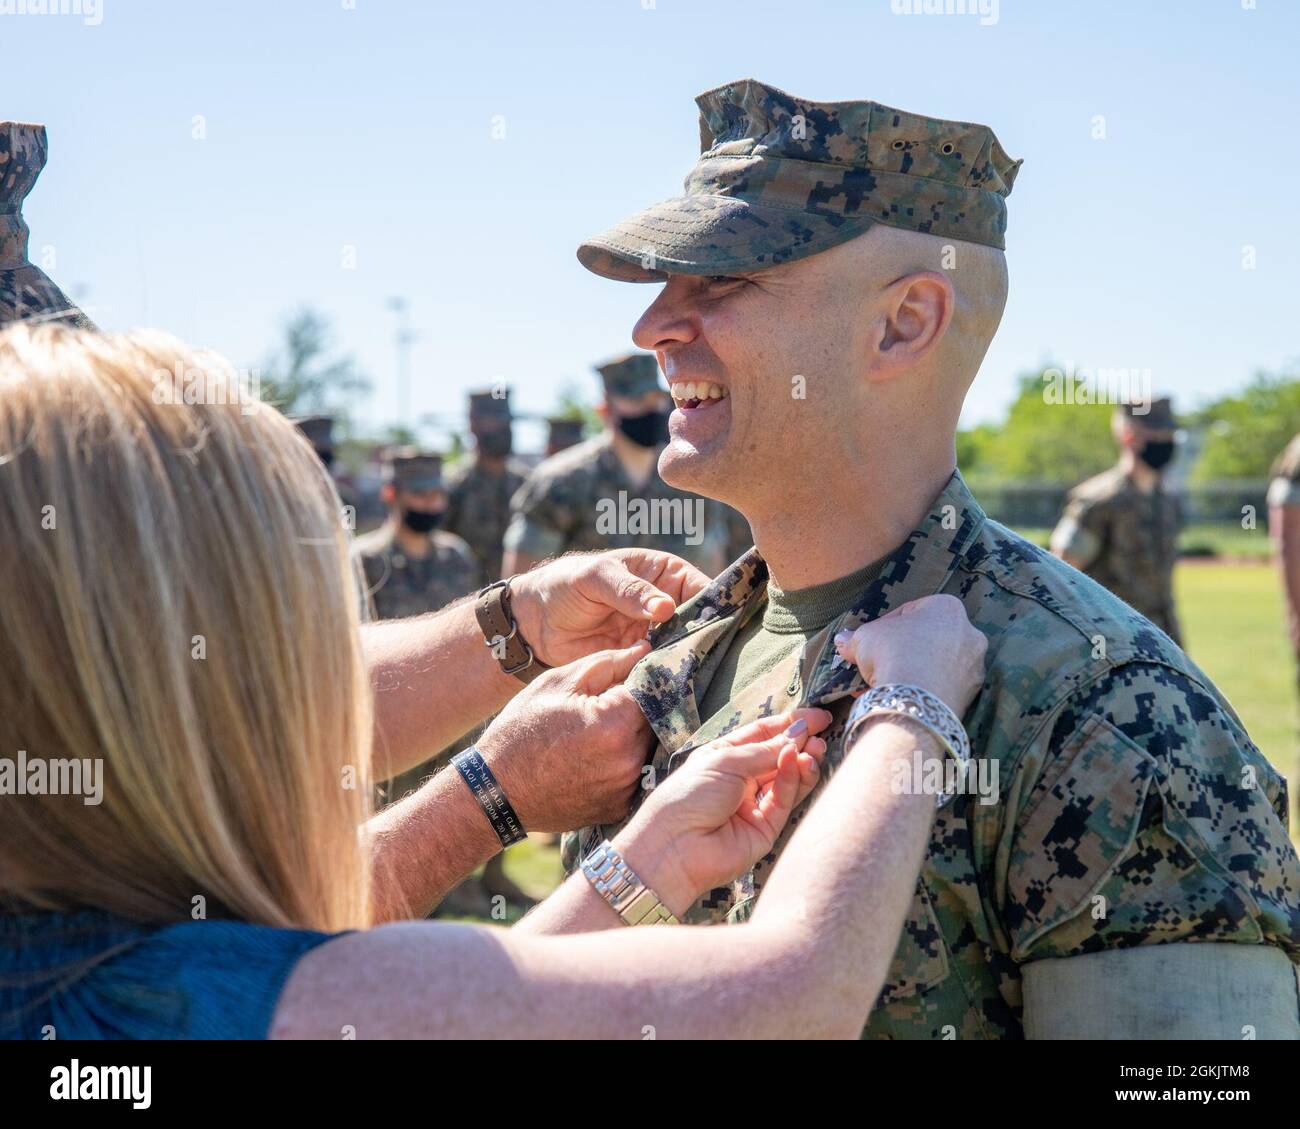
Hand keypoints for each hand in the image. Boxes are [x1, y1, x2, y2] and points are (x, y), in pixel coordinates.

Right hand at [476, 640, 654, 832]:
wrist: (497, 791)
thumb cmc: (521, 730)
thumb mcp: (557, 683)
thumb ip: (607, 663)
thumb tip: (644, 649)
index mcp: (615, 722)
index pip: (651, 686)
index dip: (640, 676)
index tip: (627, 675)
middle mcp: (629, 758)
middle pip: (655, 718)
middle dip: (639, 706)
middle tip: (608, 703)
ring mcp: (626, 786)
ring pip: (648, 746)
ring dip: (634, 733)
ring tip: (598, 731)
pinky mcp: (621, 806)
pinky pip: (637, 773)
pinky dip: (625, 761)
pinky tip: (596, 756)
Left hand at [510, 549, 710, 667]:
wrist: (535, 621)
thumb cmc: (565, 584)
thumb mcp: (595, 578)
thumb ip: (629, 591)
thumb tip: (666, 608)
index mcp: (664, 574)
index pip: (702, 588)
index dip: (714, 607)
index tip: (721, 627)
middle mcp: (667, 604)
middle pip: (699, 623)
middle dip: (705, 640)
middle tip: (712, 658)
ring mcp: (656, 635)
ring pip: (684, 650)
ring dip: (688, 662)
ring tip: (695, 676)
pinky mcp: (642, 660)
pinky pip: (662, 669)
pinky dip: (668, 678)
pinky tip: (674, 687)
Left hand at [613, 709, 830, 916]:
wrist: (673, 847)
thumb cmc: (687, 795)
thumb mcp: (725, 761)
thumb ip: (765, 750)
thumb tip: (798, 733)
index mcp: (725, 757)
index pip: (764, 735)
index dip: (790, 724)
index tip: (818, 716)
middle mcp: (742, 780)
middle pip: (779, 756)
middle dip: (801, 742)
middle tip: (823, 731)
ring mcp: (754, 805)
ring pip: (788, 779)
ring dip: (803, 761)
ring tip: (816, 748)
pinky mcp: (766, 829)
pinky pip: (785, 800)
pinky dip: (793, 779)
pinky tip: (798, 762)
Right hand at [834, 594, 986, 716]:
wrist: (915, 700)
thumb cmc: (892, 654)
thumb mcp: (864, 638)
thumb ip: (855, 637)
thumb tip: (843, 640)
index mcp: (947, 607)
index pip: (909, 612)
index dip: (883, 626)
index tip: (868, 642)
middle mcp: (970, 633)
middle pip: (927, 638)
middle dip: (902, 650)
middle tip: (878, 662)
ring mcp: (974, 666)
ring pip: (937, 664)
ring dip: (913, 671)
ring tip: (885, 684)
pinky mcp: (972, 694)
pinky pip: (942, 686)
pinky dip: (923, 690)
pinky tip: (900, 698)